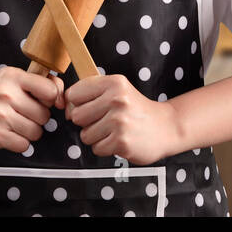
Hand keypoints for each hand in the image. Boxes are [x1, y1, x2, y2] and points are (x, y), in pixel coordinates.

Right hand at [0, 66, 64, 153]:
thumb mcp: (14, 79)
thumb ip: (41, 83)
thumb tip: (61, 98)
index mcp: (13, 77)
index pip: (49, 90)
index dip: (51, 99)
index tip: (44, 101)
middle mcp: (5, 95)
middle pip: (44, 115)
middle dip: (38, 118)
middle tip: (24, 114)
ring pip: (36, 132)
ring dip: (30, 131)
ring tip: (16, 124)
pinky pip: (24, 145)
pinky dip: (20, 143)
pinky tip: (10, 134)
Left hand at [64, 74, 184, 164]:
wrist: (166, 127)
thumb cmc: (136, 109)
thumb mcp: (118, 90)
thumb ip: (92, 92)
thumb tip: (65, 106)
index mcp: (114, 82)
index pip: (74, 94)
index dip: (77, 103)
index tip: (90, 107)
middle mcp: (116, 99)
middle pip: (77, 116)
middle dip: (87, 122)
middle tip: (105, 120)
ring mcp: (119, 121)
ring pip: (85, 135)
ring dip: (97, 137)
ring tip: (114, 130)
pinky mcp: (121, 141)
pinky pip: (97, 149)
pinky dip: (106, 148)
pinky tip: (120, 140)